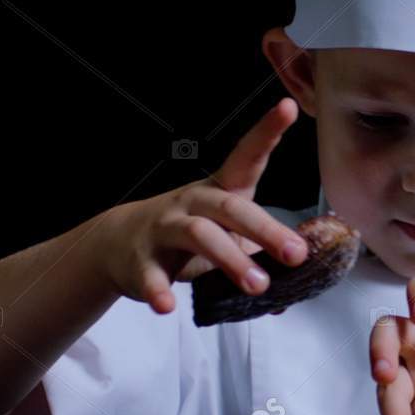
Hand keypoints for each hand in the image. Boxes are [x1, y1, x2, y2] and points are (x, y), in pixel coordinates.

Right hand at [92, 98, 308, 313]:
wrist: (118, 244)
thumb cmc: (186, 237)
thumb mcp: (225, 238)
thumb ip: (258, 258)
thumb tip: (292, 292)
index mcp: (220, 191)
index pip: (246, 157)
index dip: (266, 132)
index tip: (288, 107)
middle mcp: (193, 202)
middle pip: (230, 208)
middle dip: (265, 229)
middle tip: (296, 254)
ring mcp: (164, 229)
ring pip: (199, 236)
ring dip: (230, 260)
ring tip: (257, 286)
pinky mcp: (141, 261)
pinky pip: (151, 275)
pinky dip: (159, 290)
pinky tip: (167, 306)